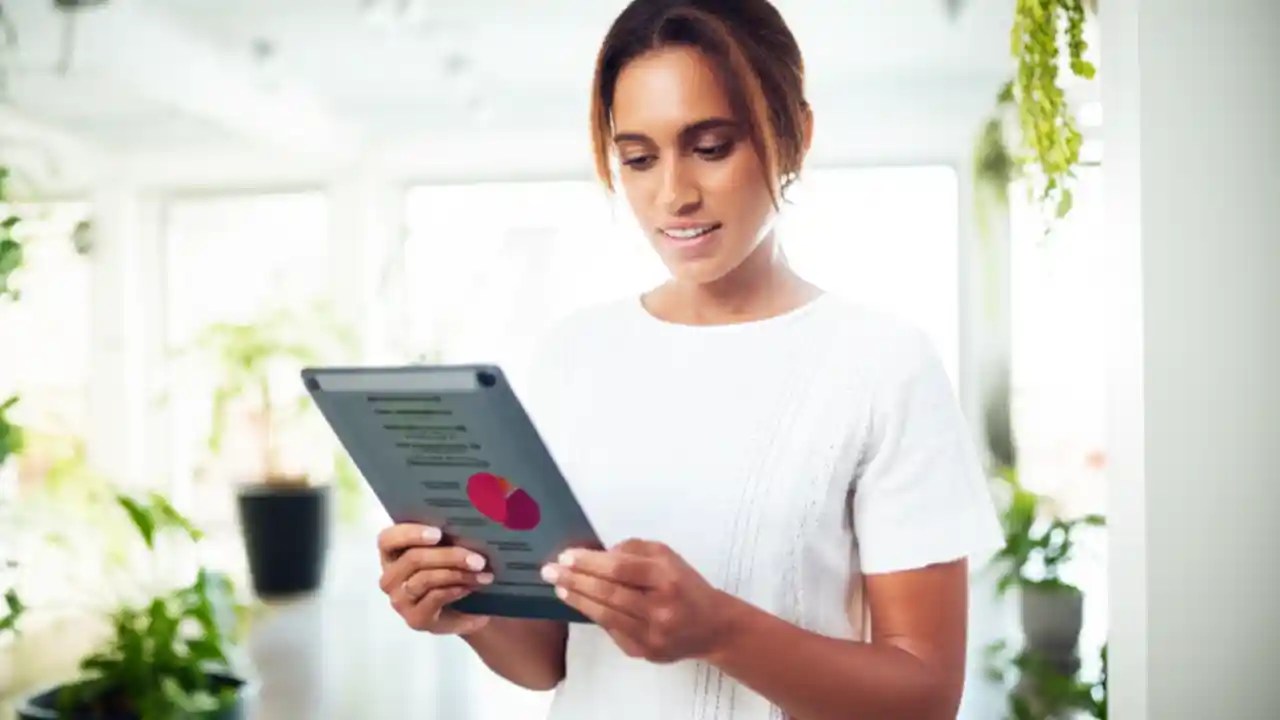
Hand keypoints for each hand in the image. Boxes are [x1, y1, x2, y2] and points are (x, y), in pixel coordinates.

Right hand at [377, 523, 493, 635]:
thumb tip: (465, 525)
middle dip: (449, 556)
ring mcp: (400, 600)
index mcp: (392, 554)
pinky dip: (455, 590)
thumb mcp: (447, 550)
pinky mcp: (415, 619)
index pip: (388, 540)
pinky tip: (470, 587)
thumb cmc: (452, 571)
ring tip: (482, 573)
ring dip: (457, 574)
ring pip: (425, 579)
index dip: (410, 533)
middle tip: (478, 558)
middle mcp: (391, 577)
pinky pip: (434, 598)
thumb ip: (446, 537)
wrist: (466, 609)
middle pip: (413, 559)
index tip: (438, 533)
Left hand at [540, 539, 738, 663]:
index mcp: (668, 578)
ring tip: (559, 587)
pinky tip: (581, 603)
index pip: (621, 568)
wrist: (712, 627)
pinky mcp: (645, 652)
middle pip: (610, 592)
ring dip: (578, 600)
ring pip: (606, 615)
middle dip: (576, 580)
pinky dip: (595, 615)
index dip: (590, 562)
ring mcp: (652, 634)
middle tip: (550, 571)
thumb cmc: (685, 585)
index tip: (566, 556)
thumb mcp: (667, 557)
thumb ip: (634, 550)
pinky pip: (613, 631)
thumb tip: (597, 554)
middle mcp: (661, 608)